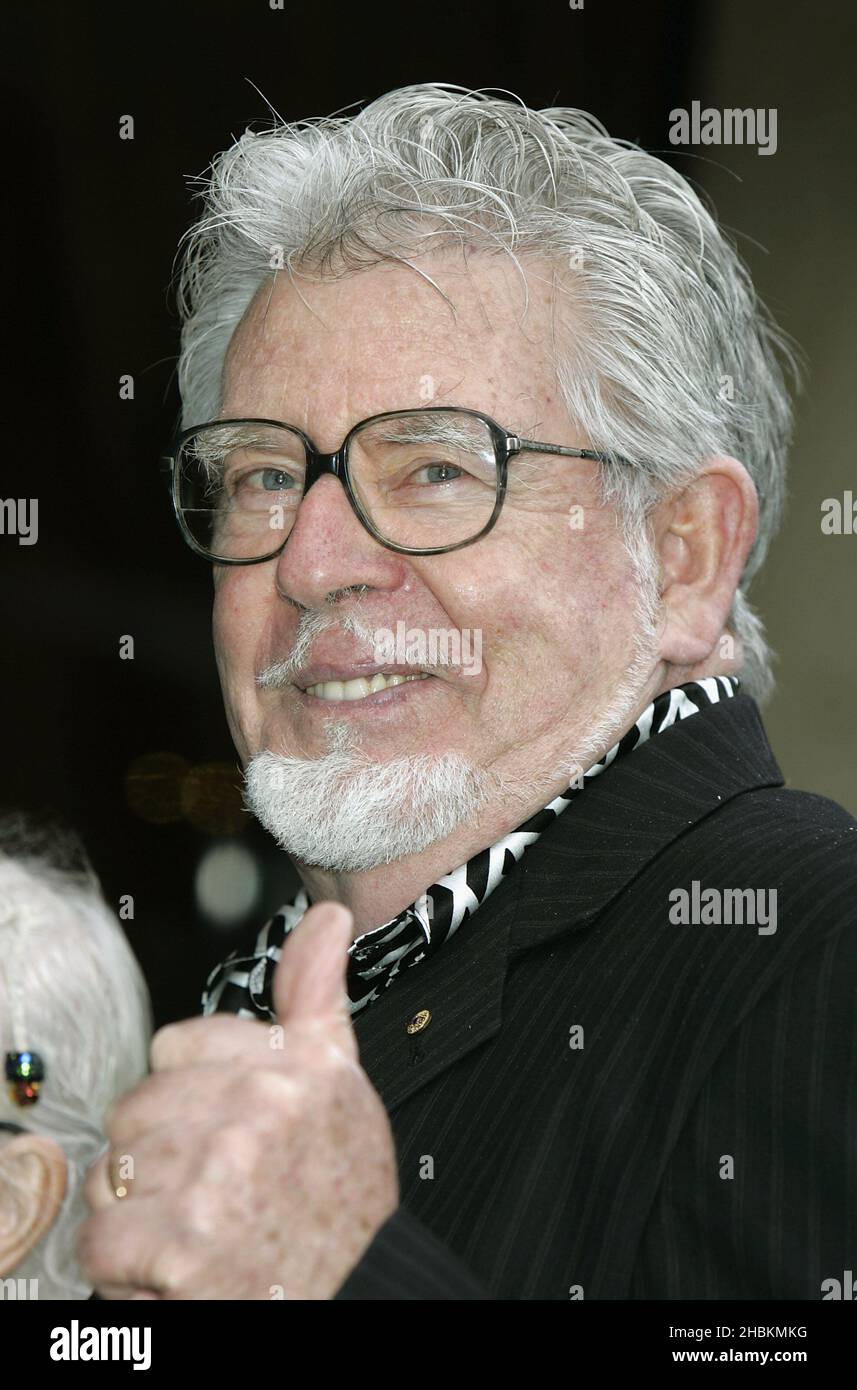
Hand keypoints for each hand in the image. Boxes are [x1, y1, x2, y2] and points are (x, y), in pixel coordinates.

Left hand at [77, 901, 398, 1298]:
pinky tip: (176, 1270)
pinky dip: (124, 1271)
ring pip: (110, 1177)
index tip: (220, 1129)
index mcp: (293, 1064)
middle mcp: (256, 1111)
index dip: (187, 1096)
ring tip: (196, 1231)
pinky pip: (100, 1240)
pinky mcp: (181, 1248)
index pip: (172, 1050)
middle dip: (157, 1157)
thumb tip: (328, 919)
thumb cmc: (342, 1194)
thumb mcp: (342, 1081)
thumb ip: (318, 995)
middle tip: (210, 1190)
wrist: (362, 1291)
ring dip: (138, 1214)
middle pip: (134, 1113)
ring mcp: (216, 1178)